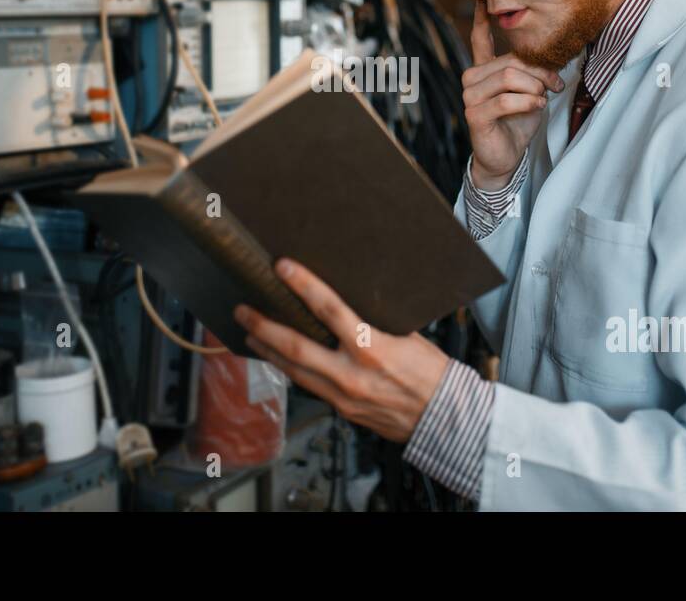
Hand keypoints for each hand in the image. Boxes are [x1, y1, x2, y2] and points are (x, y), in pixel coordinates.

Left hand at [234, 259, 449, 443]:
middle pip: (296, 346)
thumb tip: (346, 299)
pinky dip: (288, 369)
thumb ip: (372, 321)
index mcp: (372, 348)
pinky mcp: (341, 409)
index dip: (304, 286)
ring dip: (268, 350)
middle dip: (264, 327)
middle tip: (242, 310)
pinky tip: (277, 358)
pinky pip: (307, 385)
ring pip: (294, 370)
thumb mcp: (406, 335)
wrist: (443, 417)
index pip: (330, 310)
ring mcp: (343, 395)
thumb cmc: (430, 372)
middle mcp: (352, 373)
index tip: (283, 268)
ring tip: (249, 333)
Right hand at [464, 0, 563, 188]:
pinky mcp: (475, 114)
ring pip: (508, 78)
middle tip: (555, 84)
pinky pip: (506, 100)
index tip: (482, 0)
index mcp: (484, 70)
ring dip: (534, 88)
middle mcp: (472, 79)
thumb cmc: (518, 123)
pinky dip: (528, 102)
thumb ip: (532, 72)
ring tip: (543, 97)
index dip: (480, 20)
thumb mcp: (530, 91)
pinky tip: (537, 105)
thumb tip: (550, 55)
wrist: (506, 157)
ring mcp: (470, 96)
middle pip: (510, 62)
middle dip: (539, 72)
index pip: (480, 40)